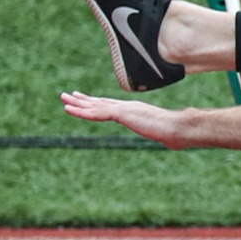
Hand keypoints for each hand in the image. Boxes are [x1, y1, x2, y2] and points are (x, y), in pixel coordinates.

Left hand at [60, 91, 192, 147]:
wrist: (177, 128)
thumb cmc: (175, 133)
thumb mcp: (166, 136)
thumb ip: (164, 137)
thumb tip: (172, 143)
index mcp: (134, 111)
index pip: (111, 106)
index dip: (97, 102)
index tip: (86, 99)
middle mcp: (126, 106)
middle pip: (99, 102)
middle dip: (83, 100)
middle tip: (67, 95)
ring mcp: (123, 109)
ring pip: (94, 105)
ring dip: (77, 103)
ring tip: (63, 99)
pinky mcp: (120, 113)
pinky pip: (96, 113)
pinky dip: (81, 111)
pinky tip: (70, 109)